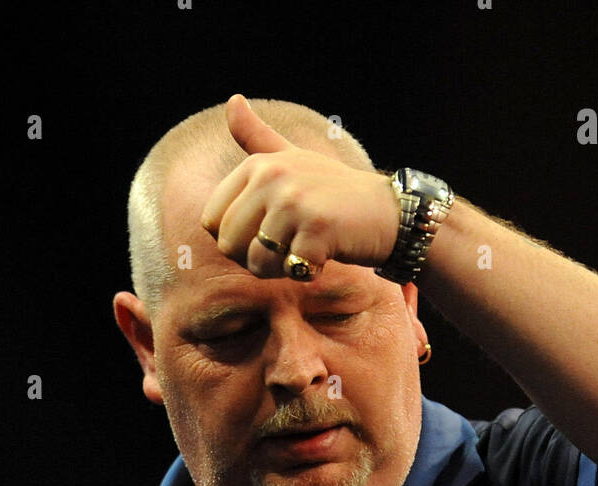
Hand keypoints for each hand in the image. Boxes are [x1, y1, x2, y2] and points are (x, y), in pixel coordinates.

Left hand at [199, 93, 399, 279]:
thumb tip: (232, 99)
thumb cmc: (334, 192)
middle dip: (255, 260)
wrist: (385, 212)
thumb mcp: (292, 158)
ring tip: (305, 252)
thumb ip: (257, 137)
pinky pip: (291, 269)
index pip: (212, 222)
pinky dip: (309, 272)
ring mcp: (294, 200)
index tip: (266, 235)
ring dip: (282, 270)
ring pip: (257, 262)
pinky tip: (325, 255)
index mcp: (257, 164)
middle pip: (229, 245)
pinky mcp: (317, 226)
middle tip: (286, 250)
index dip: (236, 241)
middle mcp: (271, 177)